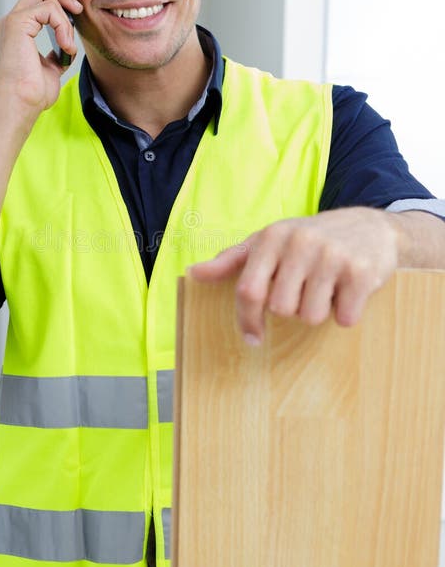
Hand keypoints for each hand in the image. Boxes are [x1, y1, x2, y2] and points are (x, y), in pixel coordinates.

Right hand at [0, 0, 82, 116]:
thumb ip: (57, 53)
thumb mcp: (51, 68)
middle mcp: (12, 22)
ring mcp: (13, 21)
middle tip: (77, 9)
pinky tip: (64, 45)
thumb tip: (66, 47)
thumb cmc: (32, 93)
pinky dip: (62, 26)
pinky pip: (48, 9)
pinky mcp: (17, 23)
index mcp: (18, 31)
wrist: (21, 102)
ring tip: (69, 41)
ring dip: (65, 16)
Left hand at [189, 207, 400, 343]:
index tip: (253, 338)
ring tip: (327, 289)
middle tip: (305, 290)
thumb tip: (194, 273)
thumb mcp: (269, 242)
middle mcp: (301, 242)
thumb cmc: (310, 240)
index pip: (249, 290)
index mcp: (273, 237)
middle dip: (293, 308)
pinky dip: (346, 314)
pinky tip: (348, 292)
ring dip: (319, 312)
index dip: (247, 320)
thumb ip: (232, 260)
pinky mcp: (361, 272)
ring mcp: (332, 255)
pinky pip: (343, 318)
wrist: (372, 228)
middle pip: (281, 309)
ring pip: (310, 317)